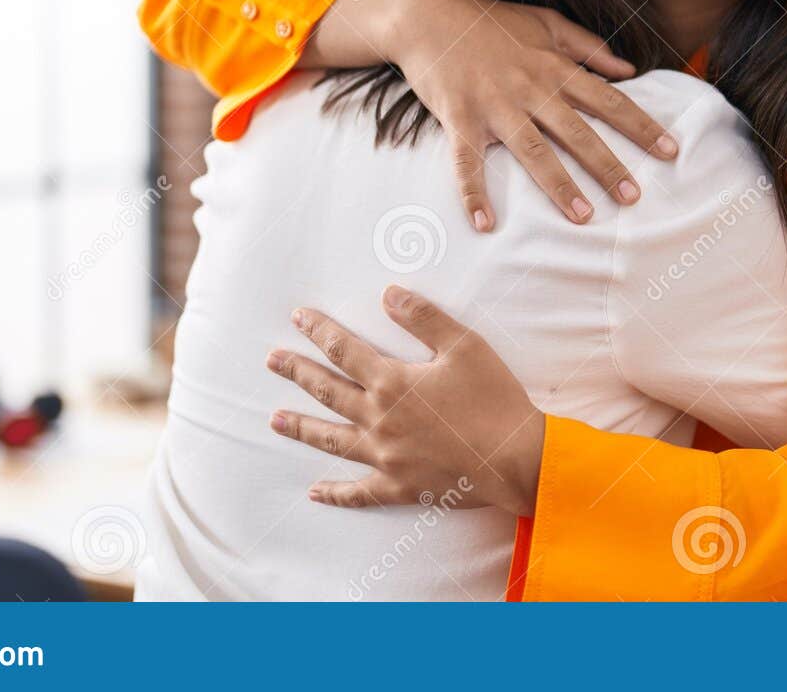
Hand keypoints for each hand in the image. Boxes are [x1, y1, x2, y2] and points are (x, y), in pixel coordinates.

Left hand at [266, 287, 545, 515]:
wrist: (515, 458)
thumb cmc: (494, 398)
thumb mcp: (465, 345)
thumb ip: (424, 318)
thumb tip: (388, 294)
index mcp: (393, 382)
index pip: (344, 350)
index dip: (320, 331)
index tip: (298, 318)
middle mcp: (379, 419)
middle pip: (328, 391)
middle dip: (298, 372)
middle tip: (271, 361)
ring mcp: (386, 456)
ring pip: (332, 439)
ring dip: (302, 427)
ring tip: (274, 420)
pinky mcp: (399, 486)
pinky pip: (359, 492)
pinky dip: (335, 493)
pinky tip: (315, 493)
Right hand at [377, 0, 678, 229]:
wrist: (429, 14)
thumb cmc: (491, 21)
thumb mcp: (546, 24)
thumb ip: (589, 46)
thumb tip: (630, 69)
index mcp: (555, 68)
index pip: (608, 101)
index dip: (641, 126)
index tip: (670, 151)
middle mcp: (531, 88)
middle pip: (578, 132)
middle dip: (608, 165)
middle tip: (634, 197)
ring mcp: (495, 105)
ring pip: (534, 150)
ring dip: (559, 185)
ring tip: (584, 217)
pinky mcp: (460, 118)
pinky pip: (467, 161)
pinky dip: (473, 193)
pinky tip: (484, 223)